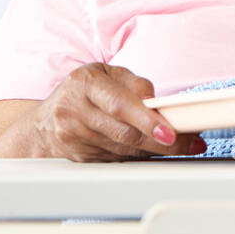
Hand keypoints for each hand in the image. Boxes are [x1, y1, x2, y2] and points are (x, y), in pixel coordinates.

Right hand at [0, 63, 204, 161]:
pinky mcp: (79, 156)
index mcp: (84, 83)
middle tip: (188, 143)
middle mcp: (75, 111)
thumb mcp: (106, 74)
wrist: (46, 121)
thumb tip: (158, 103)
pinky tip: (151, 149)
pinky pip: (117, 159)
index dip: (147, 120)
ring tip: (177, 144)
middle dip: (161, 141)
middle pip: (124, 133)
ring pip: (123, 149)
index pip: (119, 105)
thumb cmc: (83, 91)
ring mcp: (74, 137)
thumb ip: (135, 84)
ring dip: (154, 149)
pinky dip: (138, 155)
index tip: (170, 132)